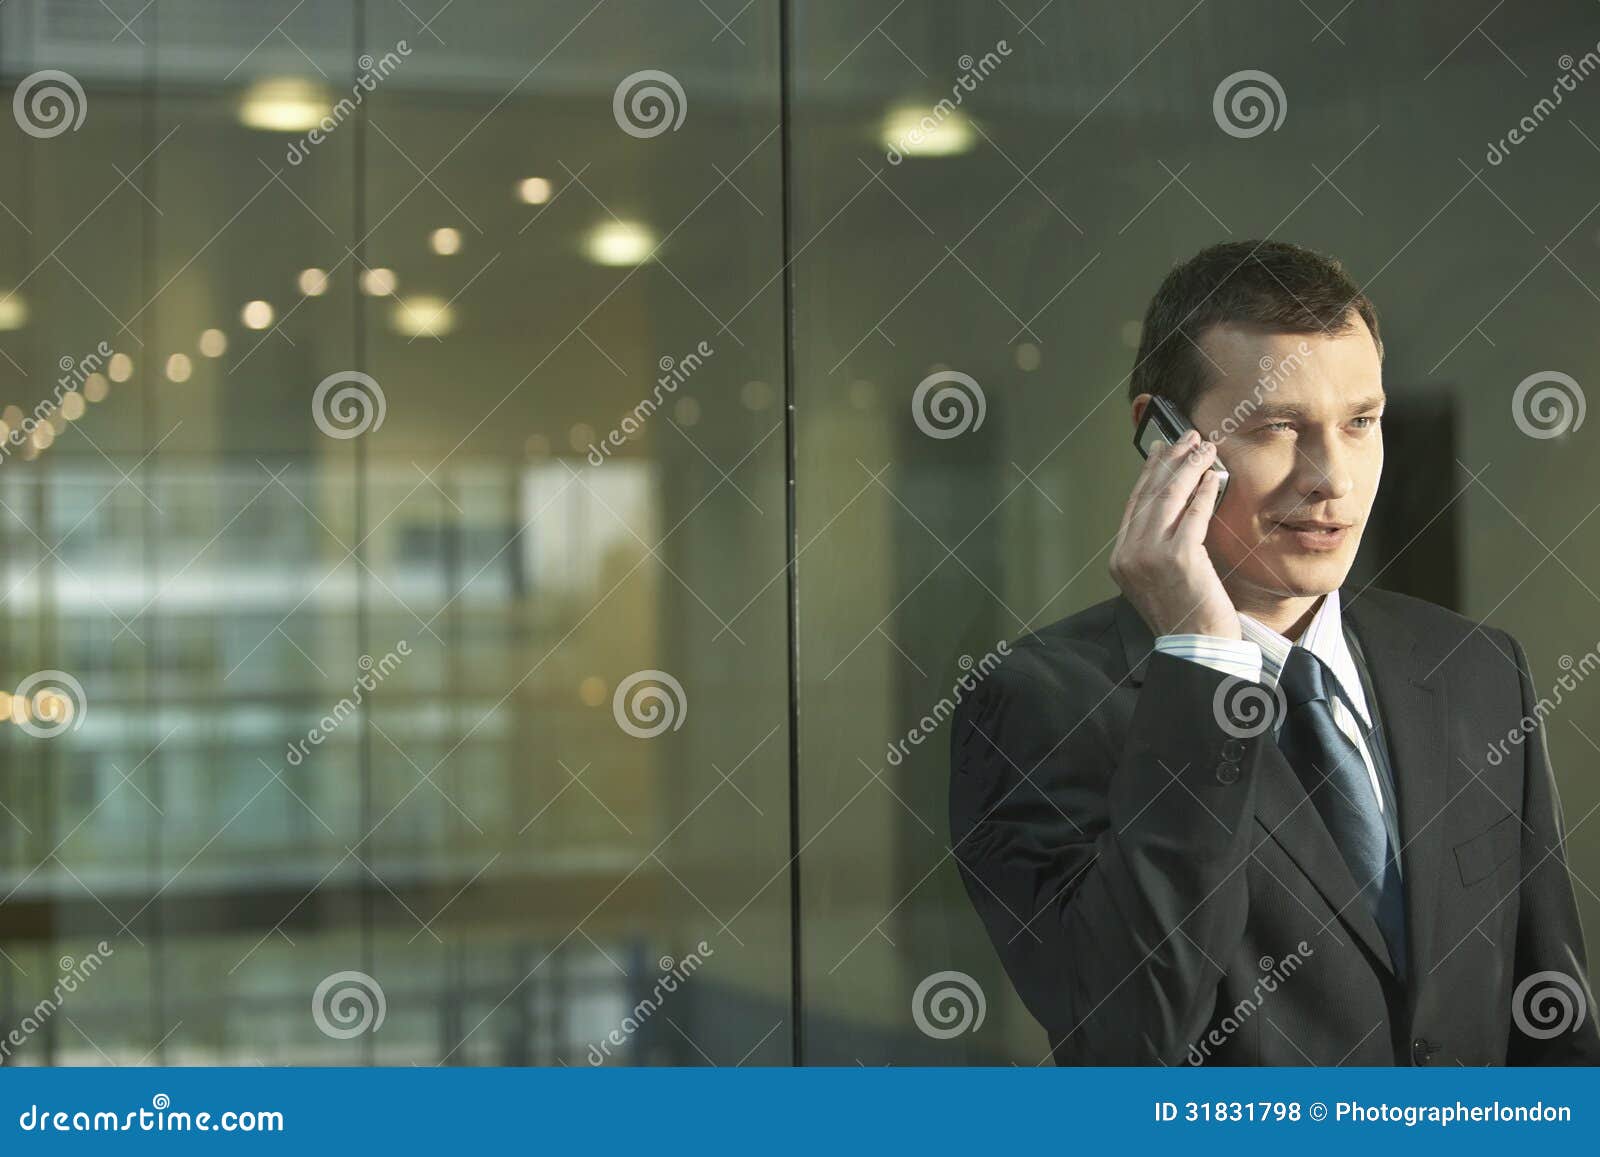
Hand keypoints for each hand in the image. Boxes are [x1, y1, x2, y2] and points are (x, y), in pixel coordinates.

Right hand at [1109, 429, 1240, 639]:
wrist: (1196, 647)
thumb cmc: (1185, 615)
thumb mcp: (1160, 578)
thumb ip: (1158, 545)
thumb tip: (1177, 503)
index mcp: (1120, 560)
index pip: (1134, 505)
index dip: (1149, 473)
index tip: (1161, 450)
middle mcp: (1128, 555)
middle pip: (1149, 495)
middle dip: (1170, 461)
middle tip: (1187, 438)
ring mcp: (1150, 555)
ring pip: (1169, 499)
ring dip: (1189, 467)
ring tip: (1203, 447)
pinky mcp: (1177, 557)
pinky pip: (1193, 514)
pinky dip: (1205, 492)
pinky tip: (1214, 476)